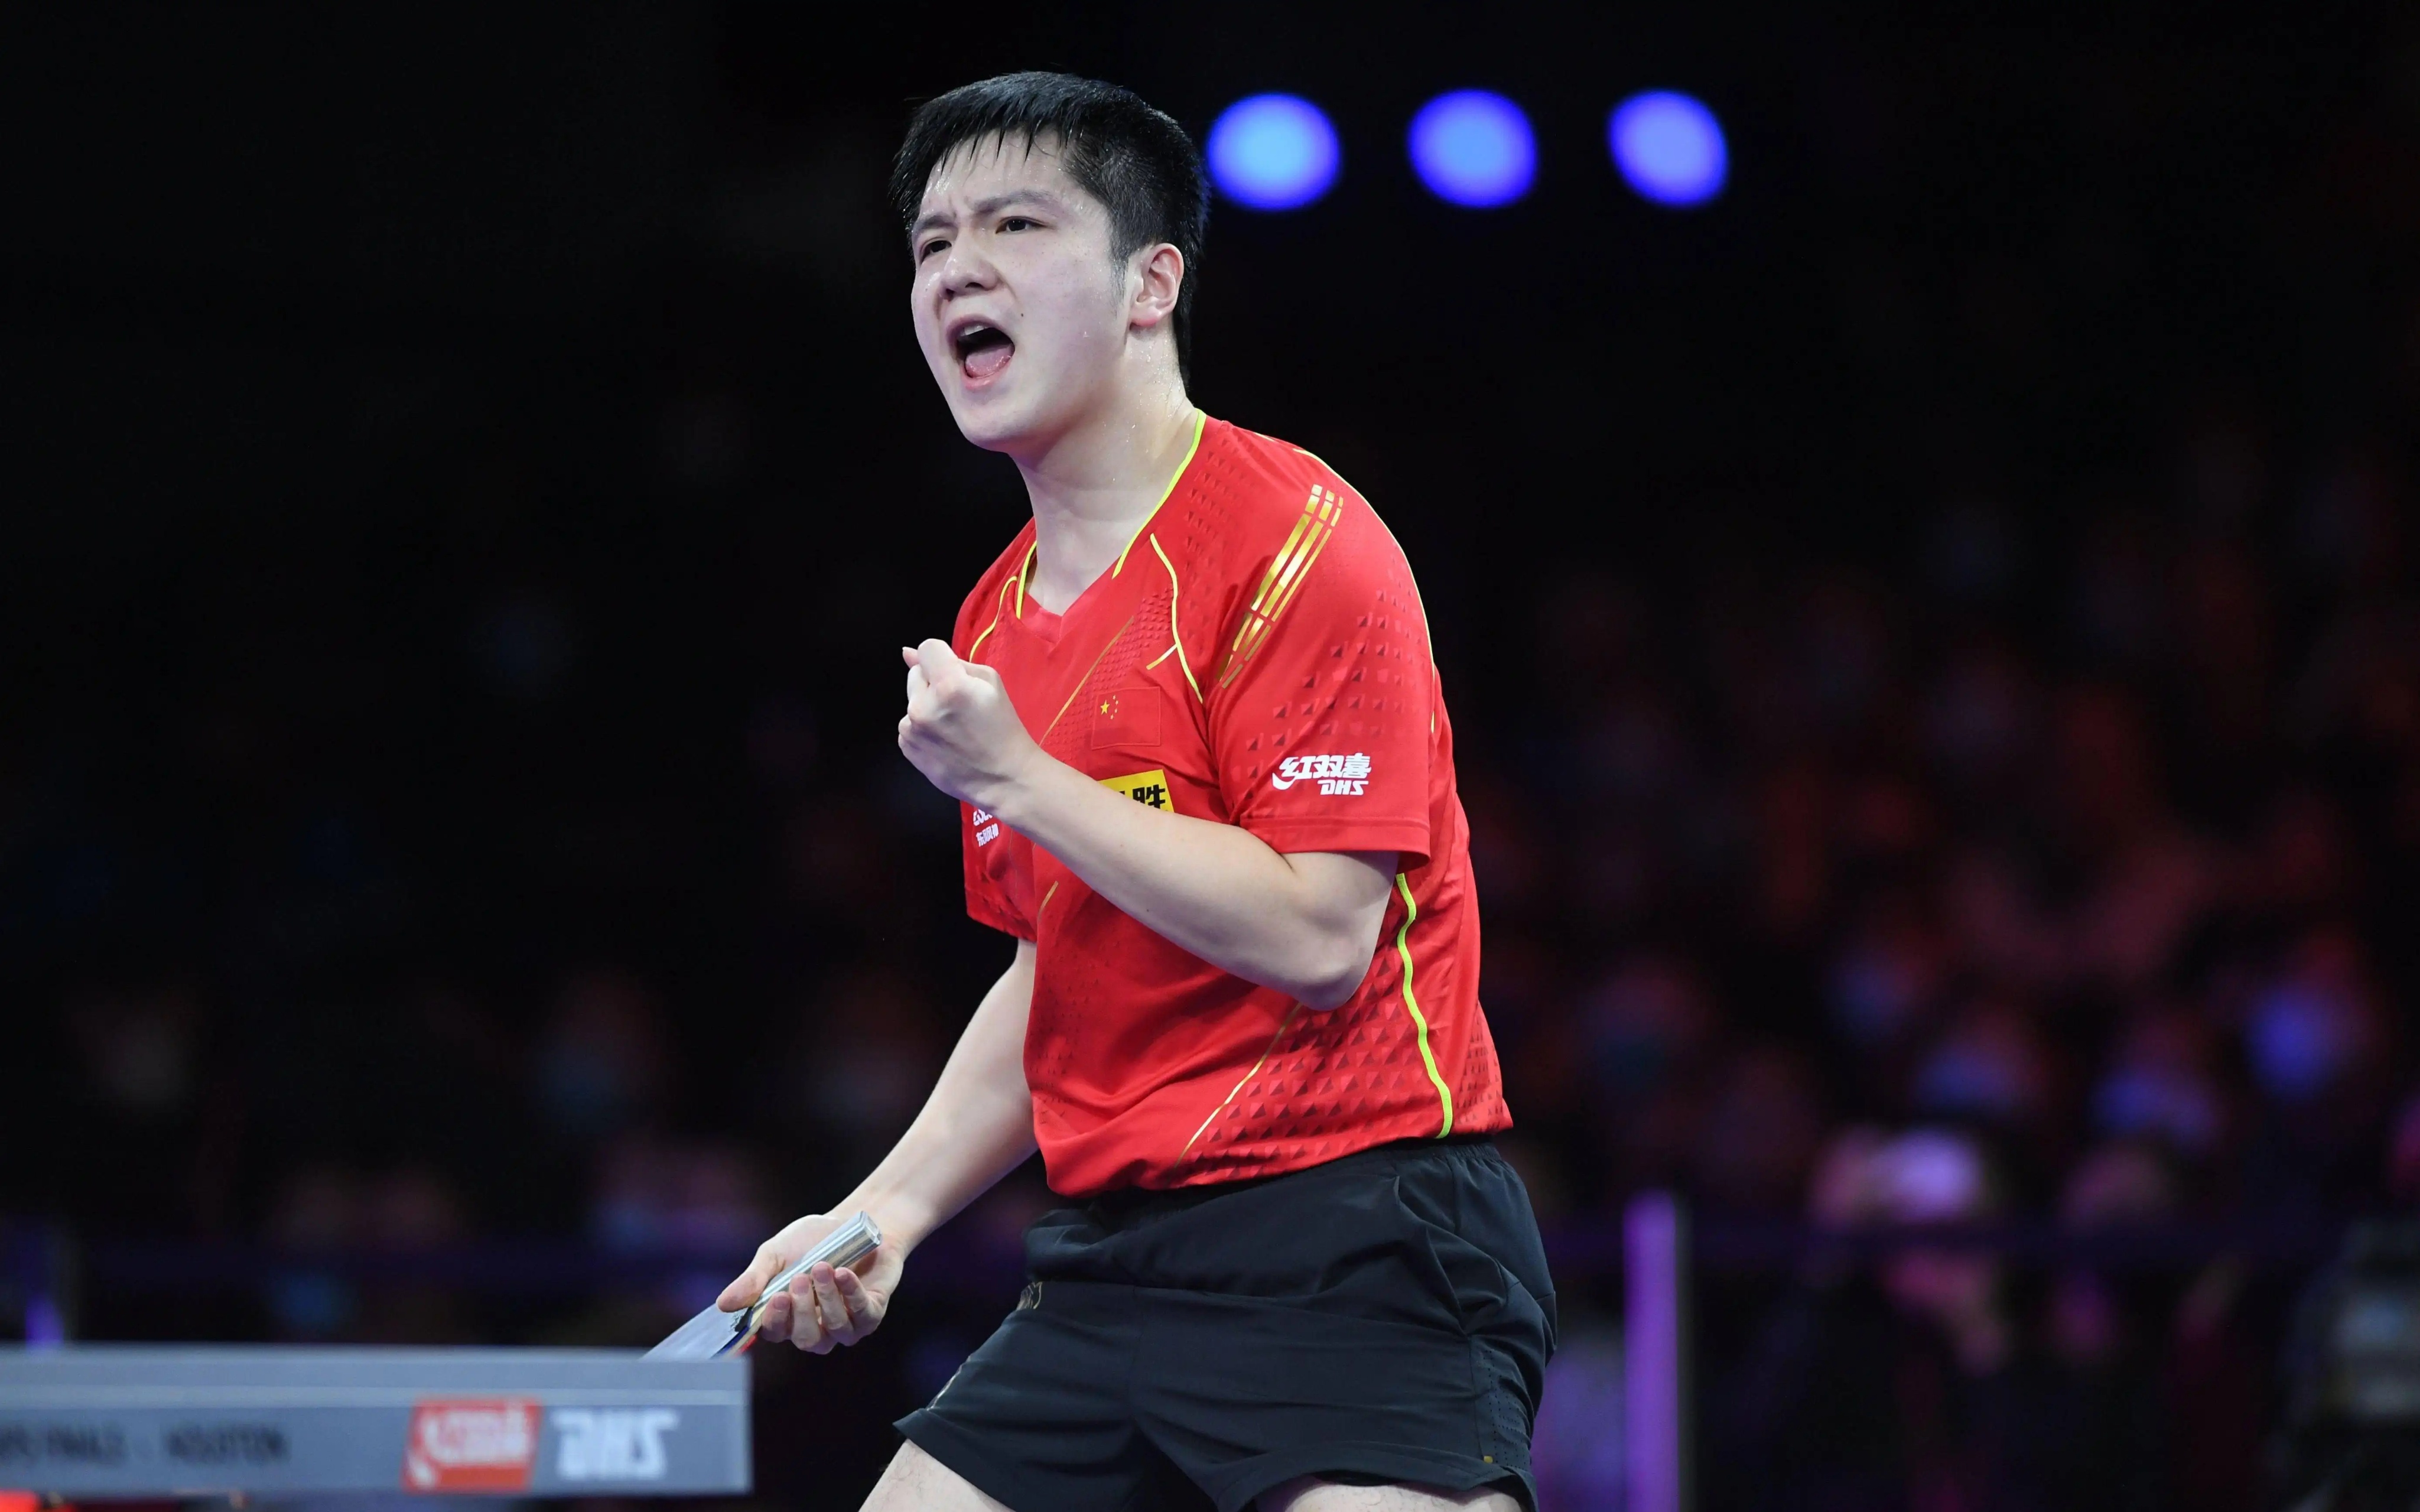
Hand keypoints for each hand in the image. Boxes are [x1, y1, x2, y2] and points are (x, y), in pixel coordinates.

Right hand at [716, 1212, 903, 1354]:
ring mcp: (846, 1325)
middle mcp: (817, 1328)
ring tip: (823, 1267)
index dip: (775, 1320)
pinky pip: (863, 1314)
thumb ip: (753, 1279)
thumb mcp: (776, 1254)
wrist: (855, 1222)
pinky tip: (845, 1273)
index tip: (776, 1297)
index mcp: (788, 1317)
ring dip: (828, 1298)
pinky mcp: (872, 1313)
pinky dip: (852, 1294)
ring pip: (835, 1328)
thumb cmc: (812, 1240)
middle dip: (803, 1310)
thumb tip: (723, 1305)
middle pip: (806, 1338)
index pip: (775, 1333)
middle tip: (800, 1277)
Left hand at [899, 638, 1040, 810]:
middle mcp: (922, 706)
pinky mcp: (906, 747)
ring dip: (927, 705)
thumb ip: (952, 662)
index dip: (942, 656)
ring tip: (953, 726)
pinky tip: (944, 740)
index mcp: (948, 685)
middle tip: (959, 704)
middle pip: (916, 674)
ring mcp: (911, 729)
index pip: (928, 648)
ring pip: (912, 699)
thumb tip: (908, 654)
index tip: (956, 673)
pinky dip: (922, 727)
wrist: (1003, 778)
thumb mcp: (991, 683)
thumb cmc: (1003, 727)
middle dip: (933, 682)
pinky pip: (908, 723)